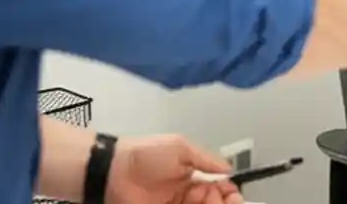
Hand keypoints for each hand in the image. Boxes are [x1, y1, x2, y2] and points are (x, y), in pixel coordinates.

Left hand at [106, 134, 242, 203]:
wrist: (112, 171)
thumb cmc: (147, 155)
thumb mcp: (180, 148)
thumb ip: (206, 159)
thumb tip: (229, 170)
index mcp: (193, 175)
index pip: (219, 187)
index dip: (229, 192)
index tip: (233, 196)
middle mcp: (186, 194)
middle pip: (213, 203)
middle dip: (223, 203)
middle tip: (226, 202)